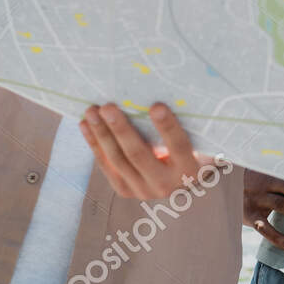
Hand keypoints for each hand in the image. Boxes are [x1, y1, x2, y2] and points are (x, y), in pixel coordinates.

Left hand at [80, 103, 203, 199]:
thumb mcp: (198, 140)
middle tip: (108, 107)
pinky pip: (106, 165)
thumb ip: (189, 124)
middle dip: (121, 130)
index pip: (178, 147)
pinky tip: (85, 125)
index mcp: (189, 170)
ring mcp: (143, 190)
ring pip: (117, 160)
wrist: (181, 181)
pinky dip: (94, 143)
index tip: (156, 106)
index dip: (168, 127)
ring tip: (91, 111)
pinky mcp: (125, 190)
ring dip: (101, 134)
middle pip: (139, 155)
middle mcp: (166, 185)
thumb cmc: (192, 149)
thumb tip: (171, 92)